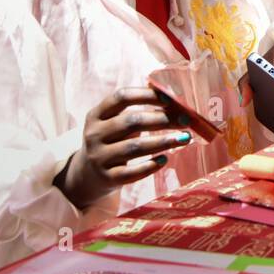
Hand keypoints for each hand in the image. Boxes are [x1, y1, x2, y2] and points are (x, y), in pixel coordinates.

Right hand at [55, 88, 185, 209]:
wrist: (87, 175)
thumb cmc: (113, 140)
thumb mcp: (115, 122)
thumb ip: (138, 110)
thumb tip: (176, 100)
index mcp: (96, 115)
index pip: (122, 97)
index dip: (147, 95)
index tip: (171, 99)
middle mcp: (94, 134)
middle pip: (131, 121)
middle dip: (162, 119)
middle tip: (186, 120)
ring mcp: (99, 157)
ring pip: (134, 147)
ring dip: (163, 141)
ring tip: (184, 138)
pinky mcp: (107, 178)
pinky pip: (132, 172)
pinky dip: (151, 165)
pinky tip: (165, 159)